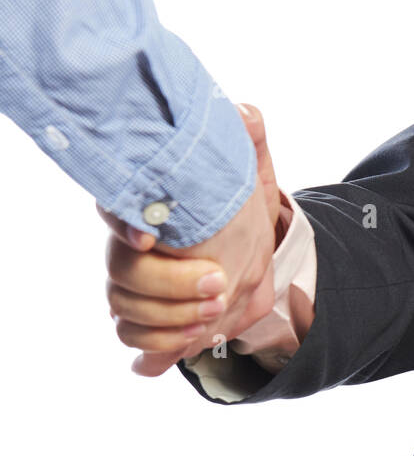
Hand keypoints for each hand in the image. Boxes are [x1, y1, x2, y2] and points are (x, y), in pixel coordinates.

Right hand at [100, 104, 280, 375]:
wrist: (256, 254)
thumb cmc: (240, 206)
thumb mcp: (249, 169)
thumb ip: (247, 135)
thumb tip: (240, 112)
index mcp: (150, 206)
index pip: (114, 207)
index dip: (123, 222)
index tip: (150, 238)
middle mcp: (132, 245)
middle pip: (119, 270)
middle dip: (168, 283)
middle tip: (219, 281)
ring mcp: (135, 283)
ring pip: (121, 306)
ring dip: (170, 317)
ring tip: (215, 309)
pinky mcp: (148, 317)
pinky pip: (132, 336)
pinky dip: (161, 343)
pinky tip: (198, 333)